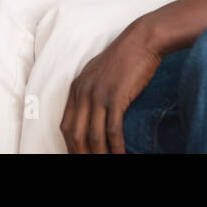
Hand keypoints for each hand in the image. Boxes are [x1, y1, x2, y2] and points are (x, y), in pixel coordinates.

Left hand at [61, 21, 162, 153]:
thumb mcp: (97, 74)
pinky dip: (116, 147)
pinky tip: (120, 155)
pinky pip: (112, 130)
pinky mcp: (116, 97)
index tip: (77, 155)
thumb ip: (90, 92)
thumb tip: (91, 114)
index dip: (70, 146)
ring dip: (98, 155)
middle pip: (75, 134)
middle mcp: (83, 92)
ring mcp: (98, 95)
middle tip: (89, 165)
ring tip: (105, 164)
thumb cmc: (123, 58)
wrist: (140, 41)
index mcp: (76, 88)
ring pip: (93, 136)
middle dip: (81, 154)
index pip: (65, 125)